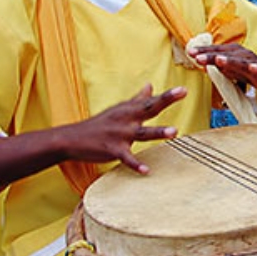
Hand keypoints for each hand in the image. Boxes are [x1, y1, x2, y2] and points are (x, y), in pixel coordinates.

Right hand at [59, 85, 184, 173]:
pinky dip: (136, 164)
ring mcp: (119, 134)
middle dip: (165, 100)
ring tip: (174, 131)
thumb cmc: (100, 124)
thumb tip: (150, 85)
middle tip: (182, 92)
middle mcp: (126, 119)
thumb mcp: (119, 109)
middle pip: (149, 108)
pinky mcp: (112, 150)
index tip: (184, 89)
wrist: (72, 139)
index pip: (152, 101)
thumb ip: (137, 99)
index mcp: (129, 110)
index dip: (168, 95)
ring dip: (158, 131)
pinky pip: (126, 158)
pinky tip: (146, 170)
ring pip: (142, 132)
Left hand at [189, 43, 256, 92]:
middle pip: (224, 55)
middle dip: (211, 56)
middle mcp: (241, 55)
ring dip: (230, 61)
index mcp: (232, 53)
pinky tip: (252, 67)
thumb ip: (216, 65)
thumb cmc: (247, 70)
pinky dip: (256, 68)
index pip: (215, 51)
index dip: (203, 51)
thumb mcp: (229, 68)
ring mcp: (252, 62)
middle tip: (198, 57)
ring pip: (240, 62)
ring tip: (219, 60)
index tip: (190, 52)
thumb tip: (200, 62)